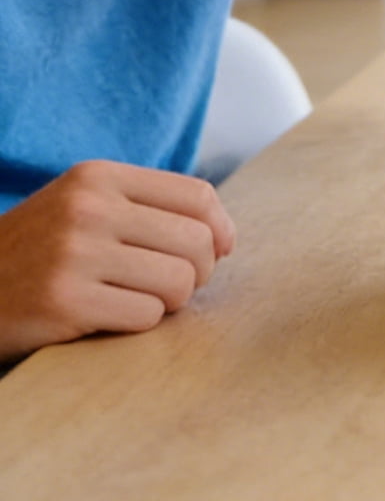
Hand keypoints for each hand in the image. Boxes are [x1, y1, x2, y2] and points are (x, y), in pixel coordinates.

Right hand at [0, 161, 235, 361]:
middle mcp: (88, 208)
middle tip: (175, 286)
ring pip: (178, 281)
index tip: (219, 251)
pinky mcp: (63, 302)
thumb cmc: (43, 251)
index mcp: (99, 177)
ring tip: (141, 300)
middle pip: (196, 241)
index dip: (220, 229)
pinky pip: (145, 316)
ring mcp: (73, 254)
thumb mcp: (86, 206)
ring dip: (171, 301)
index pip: (198, 196)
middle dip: (199, 271)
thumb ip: (149, 208)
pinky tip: (110, 317)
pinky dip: (139, 323)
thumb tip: (225, 237)